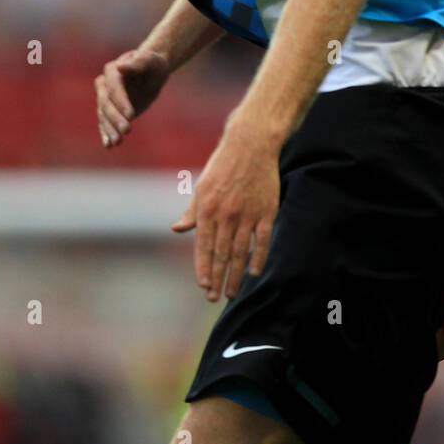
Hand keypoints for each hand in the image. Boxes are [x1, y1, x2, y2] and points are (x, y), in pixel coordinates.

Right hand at [94, 47, 169, 147]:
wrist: (152, 73)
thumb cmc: (153, 65)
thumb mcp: (151, 61)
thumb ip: (138, 63)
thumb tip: (120, 66)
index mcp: (112, 70)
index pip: (114, 87)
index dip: (121, 101)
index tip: (131, 115)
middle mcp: (104, 84)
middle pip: (106, 103)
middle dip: (115, 118)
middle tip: (127, 130)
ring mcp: (105, 98)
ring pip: (103, 115)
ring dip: (109, 129)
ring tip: (117, 142)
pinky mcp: (109, 110)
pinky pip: (105, 123)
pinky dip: (106, 134)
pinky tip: (109, 145)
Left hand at [171, 123, 280, 301]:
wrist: (251, 144)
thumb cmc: (223, 165)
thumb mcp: (201, 186)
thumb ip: (192, 212)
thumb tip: (176, 229)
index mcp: (207, 209)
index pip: (203, 247)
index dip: (203, 269)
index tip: (203, 287)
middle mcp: (226, 215)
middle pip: (221, 254)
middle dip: (217, 279)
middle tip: (215, 298)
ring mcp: (248, 214)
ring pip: (240, 251)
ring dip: (235, 275)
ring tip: (231, 292)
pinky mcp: (267, 211)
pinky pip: (263, 240)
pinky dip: (258, 257)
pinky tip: (254, 273)